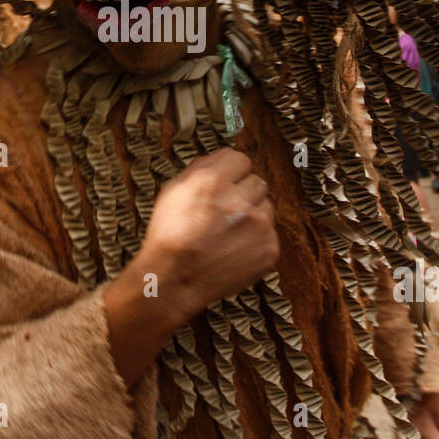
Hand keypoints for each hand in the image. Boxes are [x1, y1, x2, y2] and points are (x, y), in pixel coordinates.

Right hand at [136, 147, 277, 322]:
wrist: (175, 280)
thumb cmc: (169, 236)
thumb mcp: (173, 191)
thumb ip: (200, 168)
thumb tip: (223, 158)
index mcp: (213, 180)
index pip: (240, 158)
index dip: (230, 172)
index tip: (225, 184)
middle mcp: (239, 200)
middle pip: (257, 181)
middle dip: (243, 193)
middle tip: (226, 211)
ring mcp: (258, 225)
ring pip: (266, 206)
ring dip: (252, 215)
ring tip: (229, 232)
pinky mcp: (269, 248)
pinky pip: (269, 233)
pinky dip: (256, 240)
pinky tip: (235, 249)